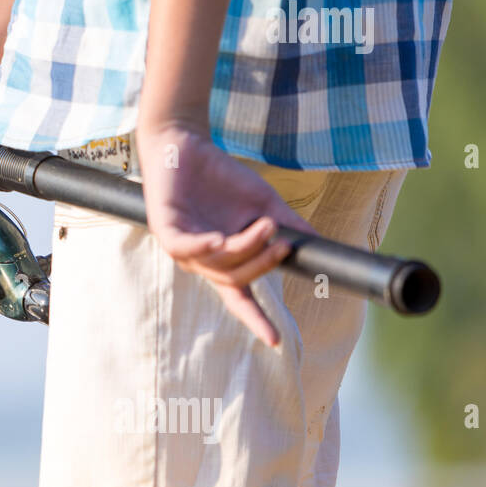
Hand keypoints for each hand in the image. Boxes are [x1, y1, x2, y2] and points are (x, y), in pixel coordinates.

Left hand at [135, 122, 315, 346]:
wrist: (186, 145)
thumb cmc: (221, 177)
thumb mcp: (262, 202)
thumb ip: (287, 224)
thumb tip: (319, 243)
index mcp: (225, 259)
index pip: (240, 297)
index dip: (256, 319)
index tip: (276, 341)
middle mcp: (203, 259)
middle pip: (236, 279)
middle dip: (263, 264)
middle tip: (283, 244)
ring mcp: (183, 246)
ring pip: (218, 263)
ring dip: (246, 248)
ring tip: (266, 225)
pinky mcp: (165, 228)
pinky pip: (184, 247)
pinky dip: (202, 246)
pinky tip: (219, 239)